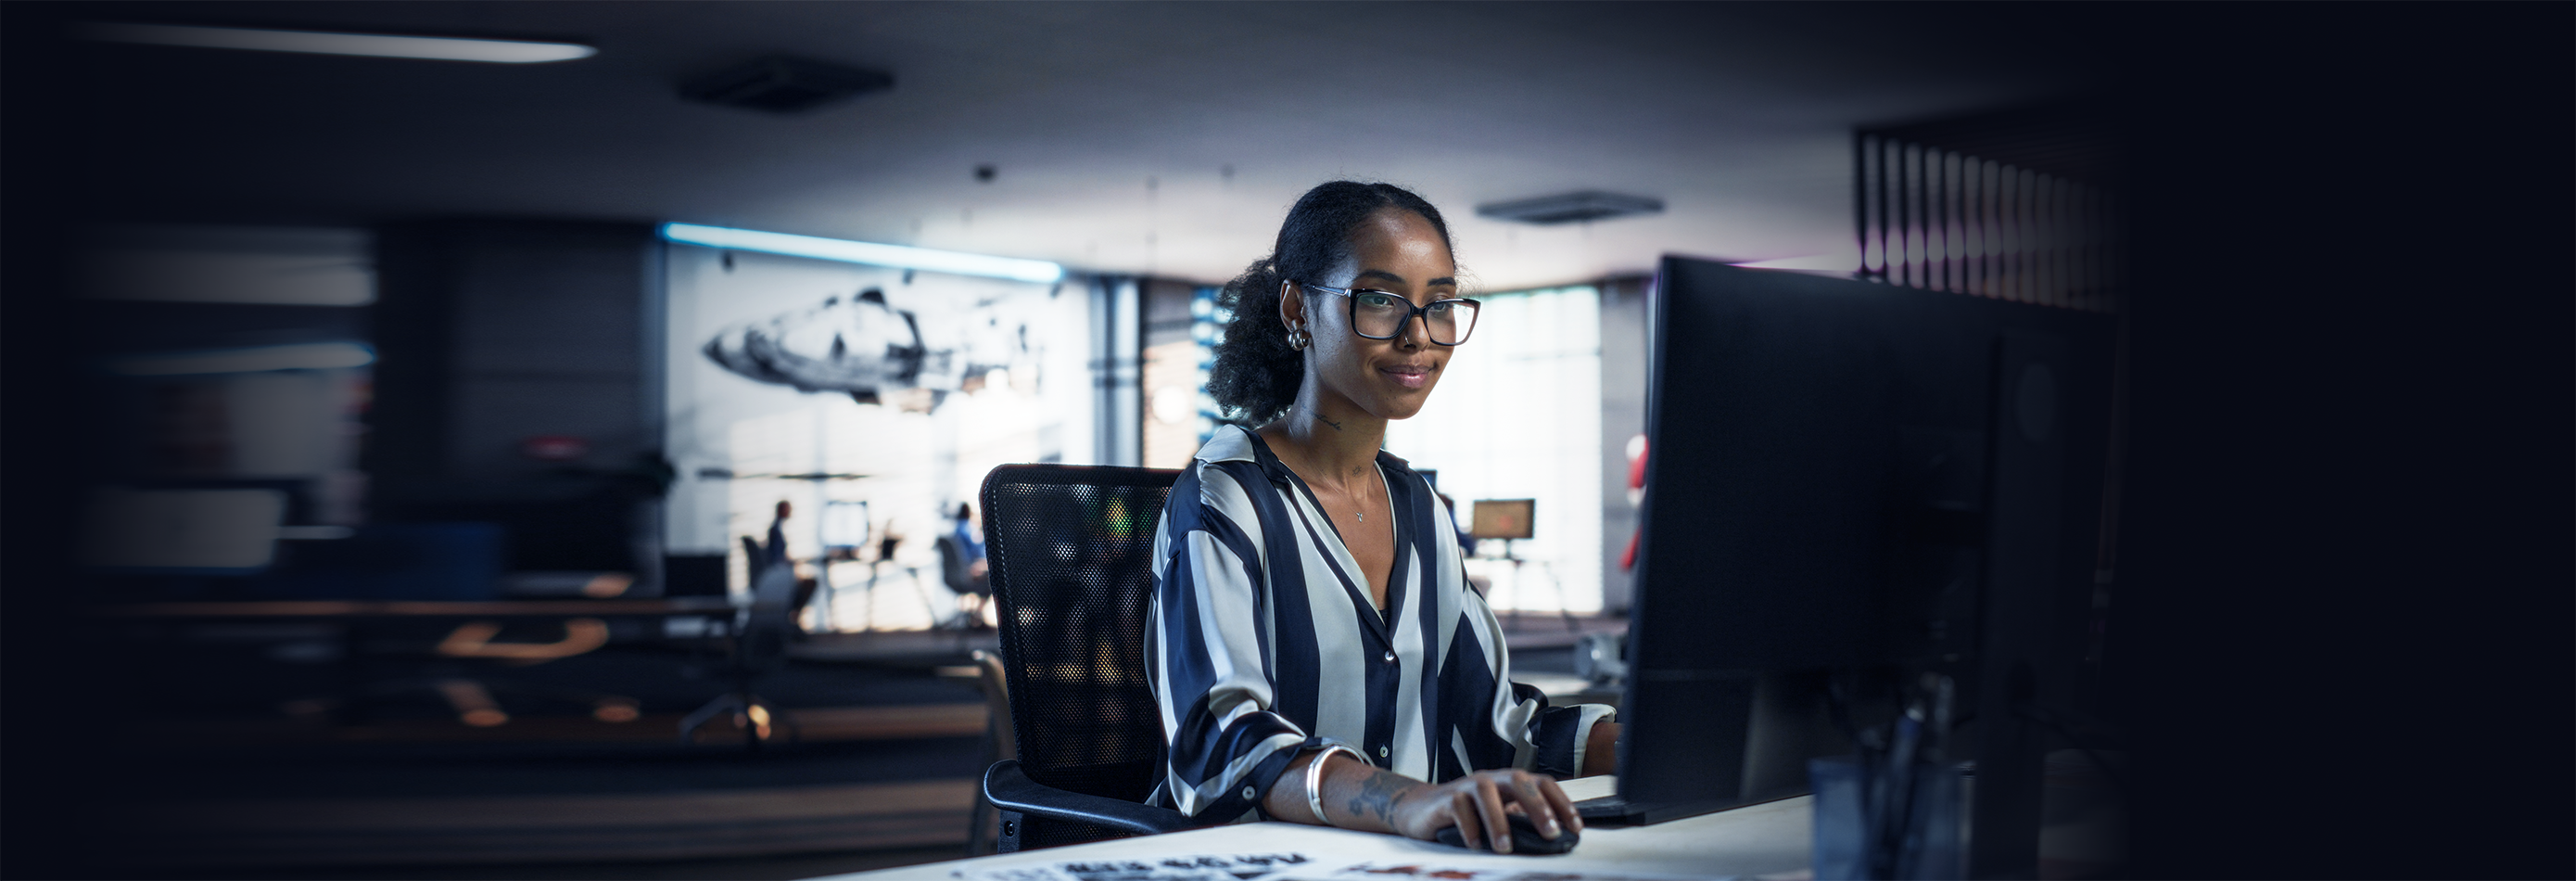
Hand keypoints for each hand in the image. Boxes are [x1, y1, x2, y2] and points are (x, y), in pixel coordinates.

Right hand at [1386, 768, 1579, 852]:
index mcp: (1510, 784)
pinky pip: (1459, 806)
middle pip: (1519, 781)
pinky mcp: (1446, 798)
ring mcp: (1468, 786)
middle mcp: (1492, 780)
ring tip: (1505, 847)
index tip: (1576, 827)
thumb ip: (1521, 823)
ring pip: (1487, 792)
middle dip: (1538, 806)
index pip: (1542, 784)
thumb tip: (1554, 840)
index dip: (1562, 803)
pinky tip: (1475, 844)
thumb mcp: (1499, 818)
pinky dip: (1469, 826)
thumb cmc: (1467, 816)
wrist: (1422, 810)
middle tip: (1550, 833)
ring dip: (1499, 820)